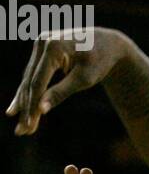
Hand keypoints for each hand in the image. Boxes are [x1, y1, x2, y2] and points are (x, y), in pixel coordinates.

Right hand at [6, 28, 126, 136]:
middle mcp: (42, 41)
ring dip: (24, 104)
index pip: (38, 82)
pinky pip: (32, 75)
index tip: (29, 125)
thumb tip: (41, 110)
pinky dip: (28, 93)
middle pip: (30, 82)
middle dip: (26, 108)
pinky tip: (17, 110)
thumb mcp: (84, 79)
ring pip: (29, 80)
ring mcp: (40, 44)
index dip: (32, 105)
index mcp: (54, 46)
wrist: (108, 43)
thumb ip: (61, 92)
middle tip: (22, 132)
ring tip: (22, 128)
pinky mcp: (40, 50)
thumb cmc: (100, 61)